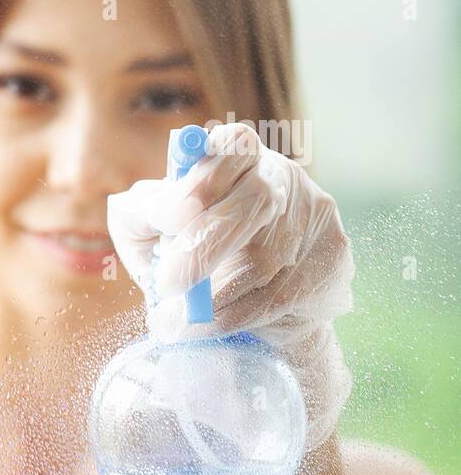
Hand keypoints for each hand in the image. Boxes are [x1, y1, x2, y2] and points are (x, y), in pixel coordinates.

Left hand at [107, 122, 353, 449]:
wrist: (249, 301)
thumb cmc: (184, 251)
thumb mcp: (150, 226)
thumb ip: (142, 213)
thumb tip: (148, 208)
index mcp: (235, 156)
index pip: (233, 147)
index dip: (206, 180)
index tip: (175, 218)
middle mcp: (278, 178)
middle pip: (256, 200)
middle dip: (206, 246)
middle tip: (168, 283)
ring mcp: (311, 216)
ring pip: (266, 257)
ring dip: (211, 297)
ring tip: (169, 321)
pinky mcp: (331, 258)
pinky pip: (279, 294)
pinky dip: (232, 317)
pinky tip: (201, 328)